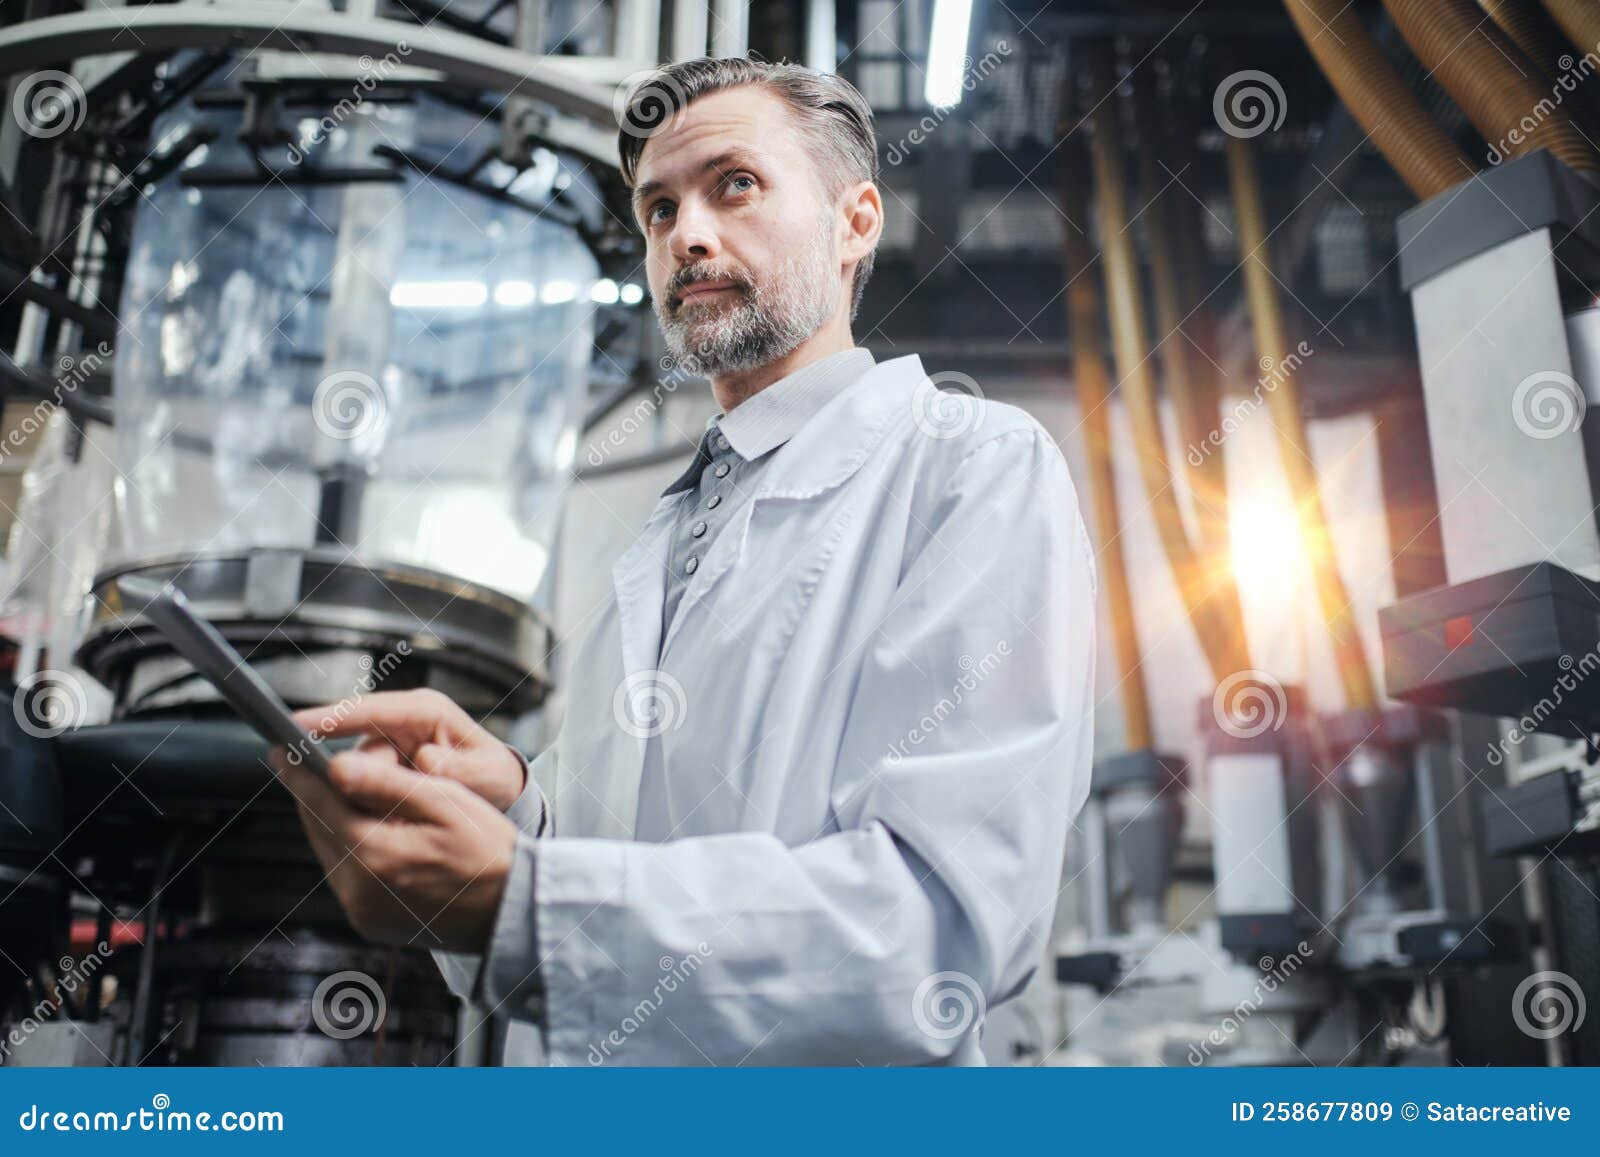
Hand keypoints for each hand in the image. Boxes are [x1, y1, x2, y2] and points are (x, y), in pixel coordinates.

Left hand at [272, 746, 516, 952]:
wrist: (510, 909)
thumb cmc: (487, 851)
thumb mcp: (444, 802)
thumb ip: (387, 784)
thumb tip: (336, 766)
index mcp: (376, 854)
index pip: (321, 803)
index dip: (299, 774)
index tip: (282, 750)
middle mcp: (359, 889)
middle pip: (319, 828)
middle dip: (320, 795)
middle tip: (326, 768)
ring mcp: (361, 910)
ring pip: (330, 852)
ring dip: (337, 823)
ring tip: (363, 800)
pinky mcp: (368, 922)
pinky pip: (346, 876)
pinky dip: (353, 850)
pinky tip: (377, 835)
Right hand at [292, 689, 525, 811]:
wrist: (497, 788)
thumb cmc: (492, 775)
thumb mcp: (486, 773)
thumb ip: (458, 769)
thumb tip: (426, 760)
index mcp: (425, 712)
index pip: (370, 710)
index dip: (332, 718)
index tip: (296, 726)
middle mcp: (399, 723)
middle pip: (357, 752)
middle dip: (358, 783)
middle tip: (386, 811)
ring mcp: (386, 744)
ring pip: (355, 773)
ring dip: (366, 798)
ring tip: (399, 818)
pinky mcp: (379, 765)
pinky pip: (360, 783)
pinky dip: (366, 802)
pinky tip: (384, 820)